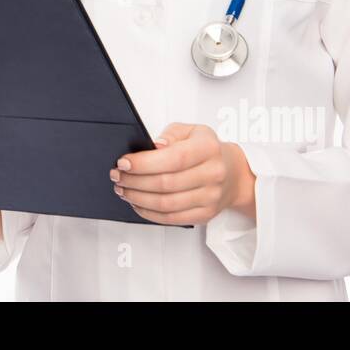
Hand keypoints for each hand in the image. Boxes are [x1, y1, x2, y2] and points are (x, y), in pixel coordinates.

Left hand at [110, 123, 255, 225]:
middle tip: (117, 176)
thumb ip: (171, 134)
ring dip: (138, 198)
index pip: (174, 158)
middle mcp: (213, 174)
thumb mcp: (192, 131)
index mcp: (208, 149)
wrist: (233, 173)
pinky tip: (136, 202)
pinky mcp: (204, 215)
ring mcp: (210, 198)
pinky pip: (171, 218)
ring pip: (166, 203)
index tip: (123, 162)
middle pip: (166, 183)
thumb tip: (154, 146)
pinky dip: (148, 212)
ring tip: (123, 189)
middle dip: (135, 181)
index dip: (145, 163)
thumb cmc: (206, 149)